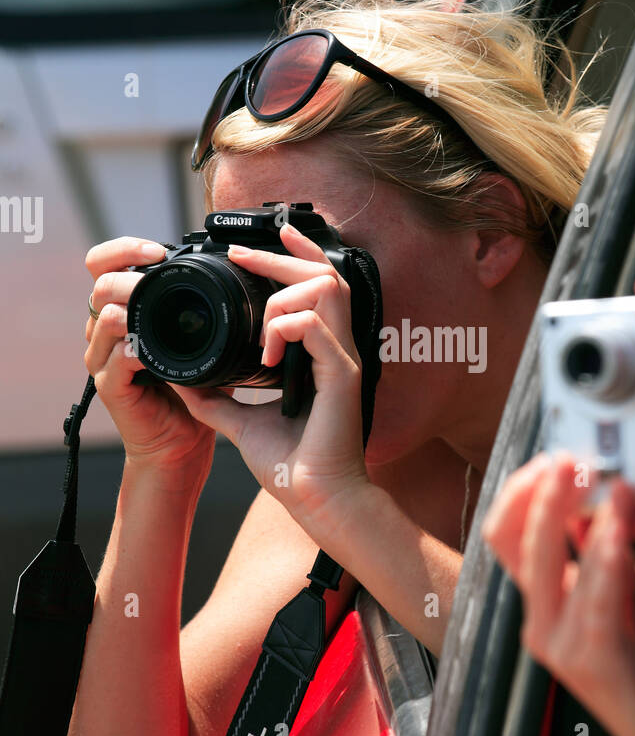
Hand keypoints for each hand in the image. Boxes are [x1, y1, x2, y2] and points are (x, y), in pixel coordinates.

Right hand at [85, 236, 215, 479]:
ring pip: (104, 317)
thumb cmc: (193, 391)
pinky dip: (135, 351)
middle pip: (100, 284)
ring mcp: (103, 358)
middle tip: (161, 275)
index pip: (103, 264)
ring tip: (161, 314)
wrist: (181, 443)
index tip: (157, 251)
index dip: (124, 249)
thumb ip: (204, 311)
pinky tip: (153, 352)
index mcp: (124, 311)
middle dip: (131, 274)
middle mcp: (105, 331)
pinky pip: (115, 358)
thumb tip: (235, 275)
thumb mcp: (203, 341)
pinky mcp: (109, 386)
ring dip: (133, 310)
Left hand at [172, 222, 369, 532]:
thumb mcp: (243, 423)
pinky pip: (313, 326)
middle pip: (327, 275)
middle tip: (244, 253)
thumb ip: (220, 399)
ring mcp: (345, 361)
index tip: (274, 234)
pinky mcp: (343, 376)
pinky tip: (267, 355)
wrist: (316, 501)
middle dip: (283, 255)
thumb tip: (189, 383)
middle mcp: (340, 351)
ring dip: (283, 297)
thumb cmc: (293, 467)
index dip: (300, 252)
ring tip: (260, 331)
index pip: (322, 287)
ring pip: (325, 290)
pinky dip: (285, 329)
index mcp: (324, 356)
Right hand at [483, 455, 634, 735]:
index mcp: (546, 606)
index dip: (524, 491)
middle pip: (513, 539)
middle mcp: (540, 624)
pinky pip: (593, 595)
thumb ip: (611, 555)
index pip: (507, 535)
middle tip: (571, 454)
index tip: (557, 455)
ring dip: (578, 510)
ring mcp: (559, 645)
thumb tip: (600, 499)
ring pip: (545, 560)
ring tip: (612, 479)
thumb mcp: (634, 595)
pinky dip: (607, 551)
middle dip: (540, 489)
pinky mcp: (591, 662)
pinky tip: (623, 523)